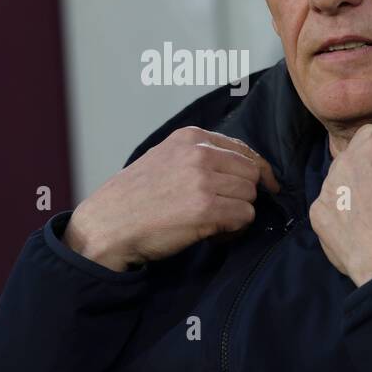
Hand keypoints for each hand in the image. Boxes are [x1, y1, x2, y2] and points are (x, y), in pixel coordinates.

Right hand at [64, 127, 280, 271]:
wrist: (108, 224)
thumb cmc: (134, 197)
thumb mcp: (164, 158)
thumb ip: (199, 156)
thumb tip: (240, 168)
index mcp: (191, 137)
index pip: (244, 149)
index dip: (257, 170)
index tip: (264, 184)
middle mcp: (200, 154)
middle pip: (252, 173)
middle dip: (244, 194)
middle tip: (226, 211)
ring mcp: (204, 181)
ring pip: (250, 197)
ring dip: (238, 214)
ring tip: (214, 224)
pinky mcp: (206, 210)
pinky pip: (244, 217)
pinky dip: (233, 230)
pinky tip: (213, 234)